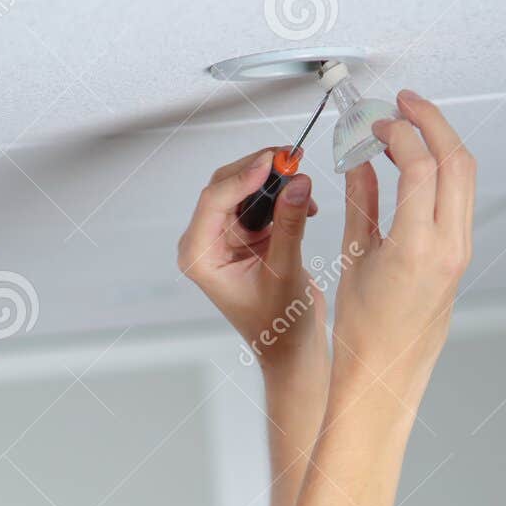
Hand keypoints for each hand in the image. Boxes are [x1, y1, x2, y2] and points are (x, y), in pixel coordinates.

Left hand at [177, 147, 326, 371]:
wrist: (291, 345)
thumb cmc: (279, 325)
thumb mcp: (285, 271)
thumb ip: (289, 224)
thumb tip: (298, 182)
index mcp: (200, 257)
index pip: (213, 200)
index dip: (242, 176)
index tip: (271, 161)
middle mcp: (207, 244)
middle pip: (225, 187)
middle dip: (258, 171)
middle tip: (291, 159)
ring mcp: (225, 238)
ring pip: (243, 189)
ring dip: (273, 182)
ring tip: (303, 185)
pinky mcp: (245, 236)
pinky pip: (259, 202)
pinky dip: (281, 197)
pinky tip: (304, 205)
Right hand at [330, 91, 474, 406]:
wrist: (384, 376)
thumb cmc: (364, 334)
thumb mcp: (355, 258)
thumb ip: (361, 200)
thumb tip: (360, 160)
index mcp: (417, 248)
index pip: (420, 165)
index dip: (398, 133)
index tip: (376, 124)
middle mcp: (448, 248)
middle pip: (456, 159)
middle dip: (431, 121)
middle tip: (404, 104)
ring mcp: (460, 252)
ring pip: (465, 176)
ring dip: (442, 142)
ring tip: (412, 127)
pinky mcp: (461, 256)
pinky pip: (461, 199)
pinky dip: (444, 171)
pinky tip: (419, 165)